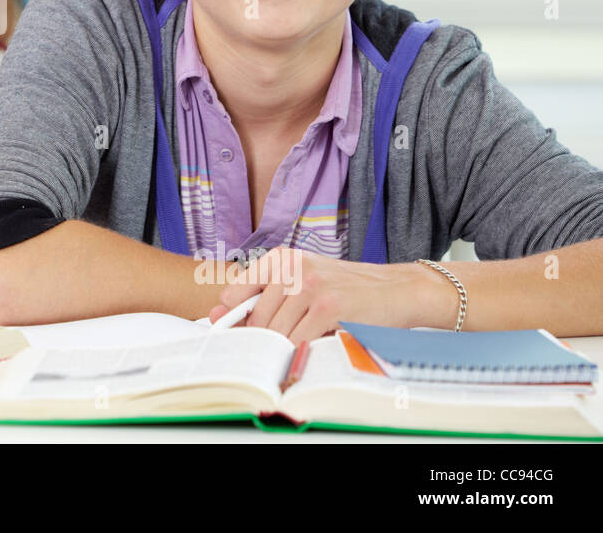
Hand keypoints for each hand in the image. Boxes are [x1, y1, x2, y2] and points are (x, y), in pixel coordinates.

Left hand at [206, 247, 444, 342]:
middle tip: (269, 353)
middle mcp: (292, 267)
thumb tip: (217, 314)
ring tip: (292, 353)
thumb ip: (264, 295)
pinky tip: (304, 355)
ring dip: (281, 349)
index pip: (236, 292)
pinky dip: (297, 353)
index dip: (234, 319)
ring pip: (276, 330)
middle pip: (256, 317)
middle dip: (261, 340)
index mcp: (281, 258)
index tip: (234, 335)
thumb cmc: (347, 289)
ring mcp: (310, 285)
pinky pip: (298, 339)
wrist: (396, 289)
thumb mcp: (303, 280)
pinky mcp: (328, 306)